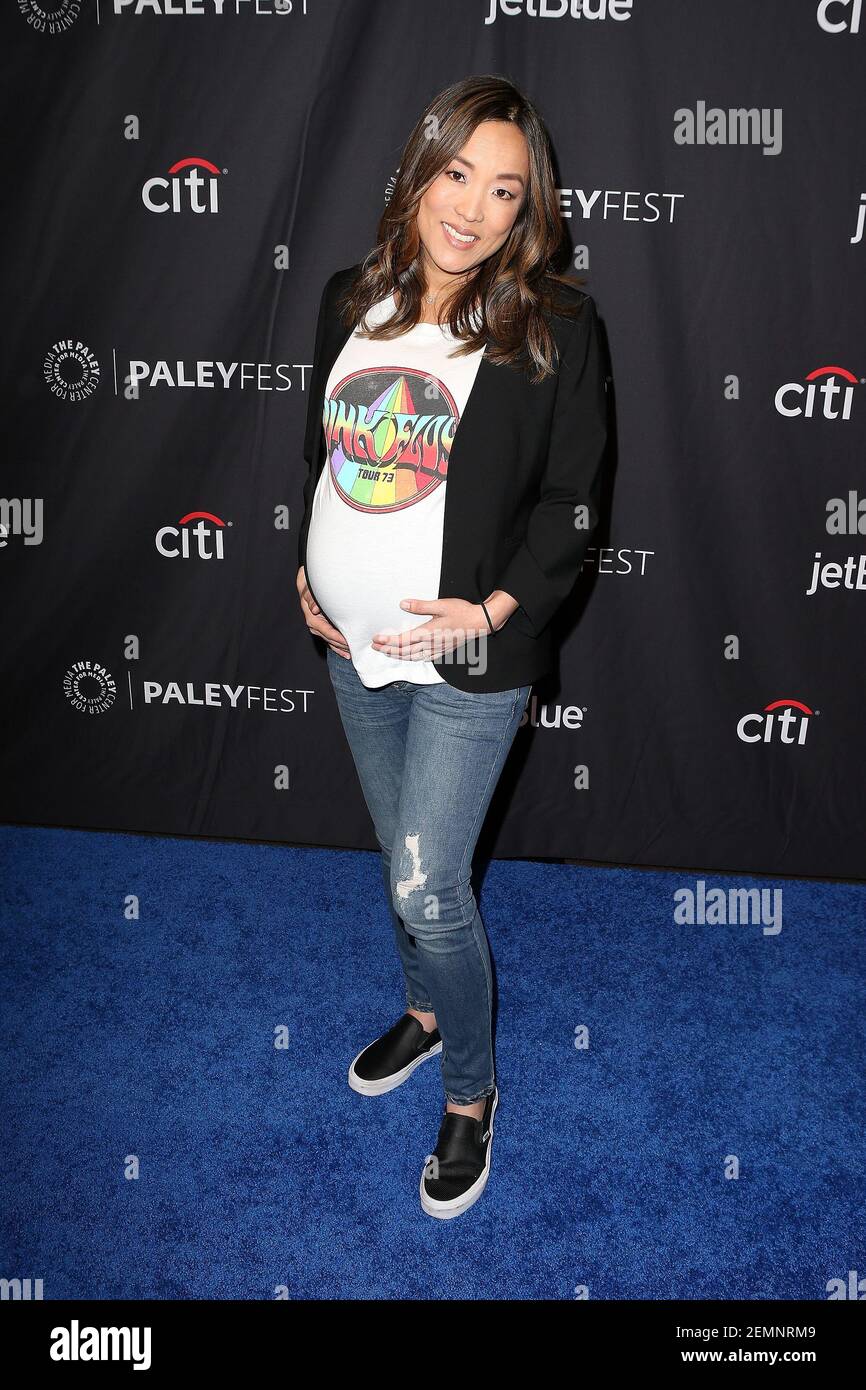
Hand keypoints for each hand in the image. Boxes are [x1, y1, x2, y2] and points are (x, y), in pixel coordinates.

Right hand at [296, 565, 350, 657]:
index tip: (347, 642)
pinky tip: (345, 652)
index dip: (337, 638)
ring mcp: (318, 626)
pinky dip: (337, 646)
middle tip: (354, 649)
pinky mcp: (322, 627)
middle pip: (328, 638)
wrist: (308, 581)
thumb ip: (311, 597)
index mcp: (311, 617)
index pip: (325, 631)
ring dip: (340, 647)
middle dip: (341, 645)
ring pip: (329, 640)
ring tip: (351, 653)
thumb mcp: (310, 588)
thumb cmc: (312, 584)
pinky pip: (329, 639)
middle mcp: (314, 624)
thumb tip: (314, 609)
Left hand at [371, 596, 490, 660]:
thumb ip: (420, 606)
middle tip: (375, 646)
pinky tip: (407, 657)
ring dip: (397, 655)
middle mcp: (431, 644)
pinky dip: (411, 659)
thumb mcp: (441, 605)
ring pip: (412, 657)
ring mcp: (437, 650)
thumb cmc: (462, 612)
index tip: (376, 639)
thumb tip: (402, 604)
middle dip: (388, 649)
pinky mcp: (442, 651)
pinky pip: (423, 659)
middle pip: (404, 652)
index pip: (403, 640)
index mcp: (428, 633)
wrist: (480, 622)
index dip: (388, 641)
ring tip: (386, 652)